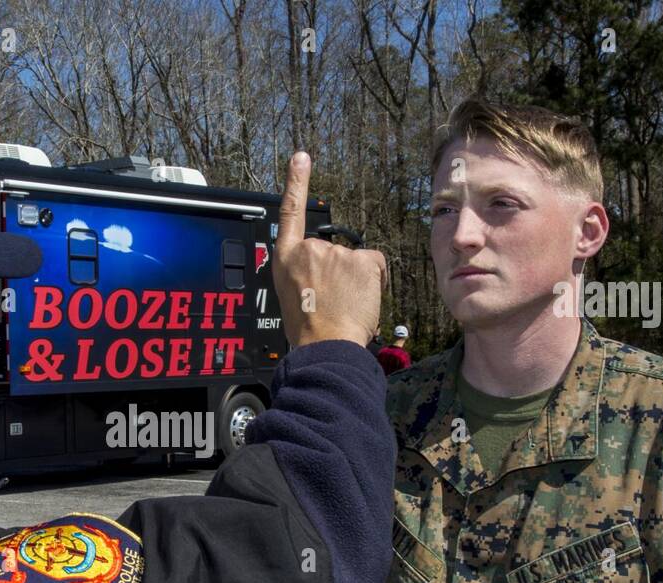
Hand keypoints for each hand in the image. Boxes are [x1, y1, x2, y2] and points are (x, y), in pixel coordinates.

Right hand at [272, 152, 386, 348]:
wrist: (325, 344)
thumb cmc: (308, 328)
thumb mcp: (291, 294)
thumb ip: (303, 273)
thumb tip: (320, 273)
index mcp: (286, 258)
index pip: (290, 212)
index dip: (296, 183)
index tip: (301, 158)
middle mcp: (310, 249)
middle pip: (332, 252)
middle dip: (337, 274)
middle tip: (331, 302)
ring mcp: (336, 253)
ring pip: (355, 262)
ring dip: (355, 282)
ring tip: (344, 307)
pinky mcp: (362, 260)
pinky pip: (376, 265)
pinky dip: (376, 282)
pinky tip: (363, 299)